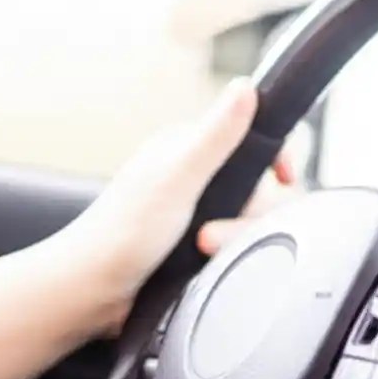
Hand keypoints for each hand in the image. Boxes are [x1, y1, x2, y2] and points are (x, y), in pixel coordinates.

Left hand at [51, 76, 299, 332]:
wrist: (93, 292)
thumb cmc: (123, 233)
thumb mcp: (177, 178)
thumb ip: (216, 136)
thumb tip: (246, 86)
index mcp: (186, 149)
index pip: (251, 139)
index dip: (275, 157)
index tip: (284, 180)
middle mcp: (193, 176)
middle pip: (258, 187)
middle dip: (248, 215)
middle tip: (212, 236)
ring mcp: (195, 212)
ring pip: (249, 219)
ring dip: (235, 239)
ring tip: (204, 252)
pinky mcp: (195, 244)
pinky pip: (236, 245)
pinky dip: (229, 254)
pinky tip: (209, 263)